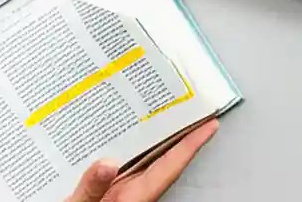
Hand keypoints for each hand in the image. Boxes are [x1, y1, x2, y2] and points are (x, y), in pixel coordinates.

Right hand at [65, 119, 219, 201]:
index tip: (210, 124)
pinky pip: (120, 165)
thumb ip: (91, 189)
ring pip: (142, 161)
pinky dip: (125, 146)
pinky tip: (122, 134)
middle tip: (191, 108)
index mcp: (134, 198)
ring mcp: (119, 193)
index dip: (191, 145)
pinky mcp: (105, 192)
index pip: (169, 167)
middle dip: (177, 134)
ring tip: (164, 112)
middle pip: (161, 159)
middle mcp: (131, 194)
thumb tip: (106, 163)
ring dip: (153, 138)